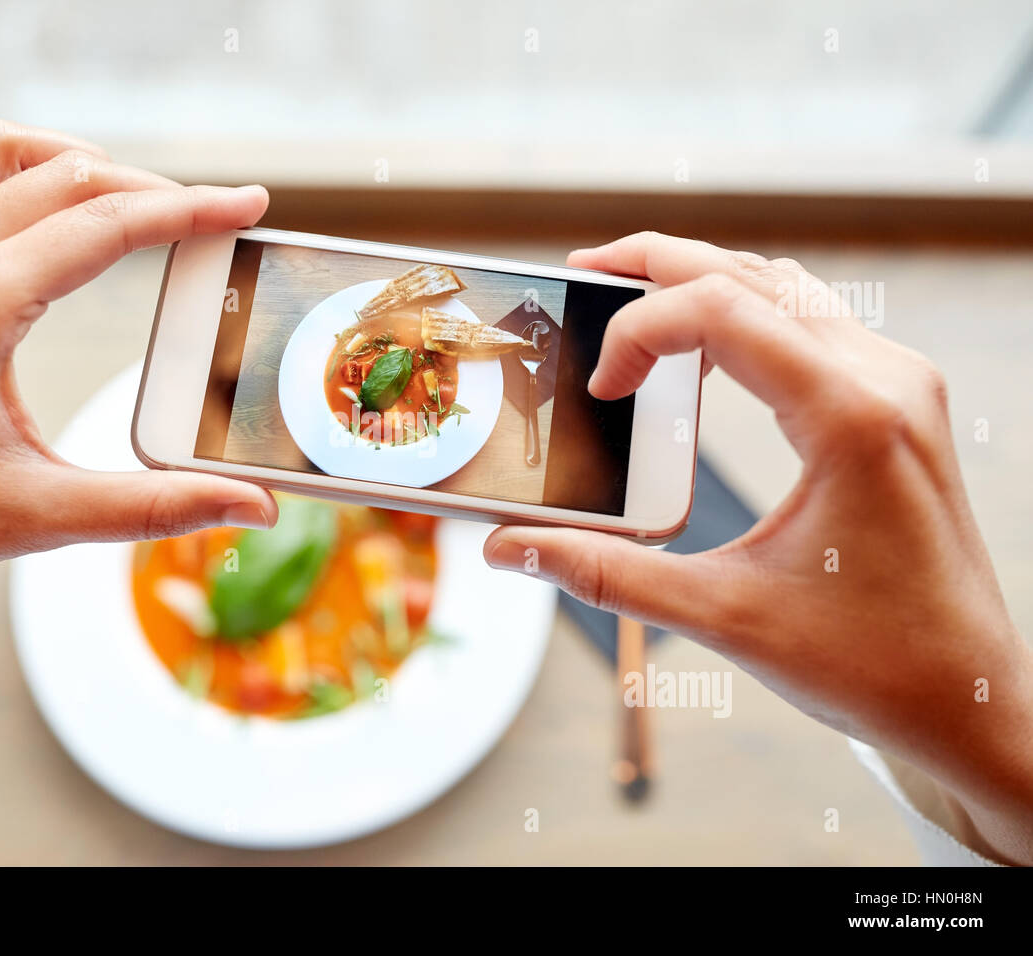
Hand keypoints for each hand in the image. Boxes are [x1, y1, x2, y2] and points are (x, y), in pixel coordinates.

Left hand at [0, 120, 277, 672]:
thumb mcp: (38, 516)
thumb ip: (154, 506)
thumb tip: (252, 506)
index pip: (105, 226)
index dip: (189, 210)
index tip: (247, 203)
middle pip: (67, 177)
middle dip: (153, 188)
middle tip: (217, 216)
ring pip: (6, 155)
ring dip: (82, 165)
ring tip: (140, 206)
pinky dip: (16, 169)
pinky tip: (46, 205)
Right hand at [484, 232, 1032, 863]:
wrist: (968, 696)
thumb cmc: (870, 662)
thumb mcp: (723, 615)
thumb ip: (605, 574)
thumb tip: (509, 548)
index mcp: (849, 416)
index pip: (722, 311)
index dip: (639, 329)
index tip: (602, 388)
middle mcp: (884, 380)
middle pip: (752, 275)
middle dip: (658, 265)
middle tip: (583, 270)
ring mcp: (899, 385)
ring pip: (787, 288)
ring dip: (704, 282)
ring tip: (632, 297)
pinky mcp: (898, 405)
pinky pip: (813, 323)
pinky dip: (746, 315)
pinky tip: (703, 351)